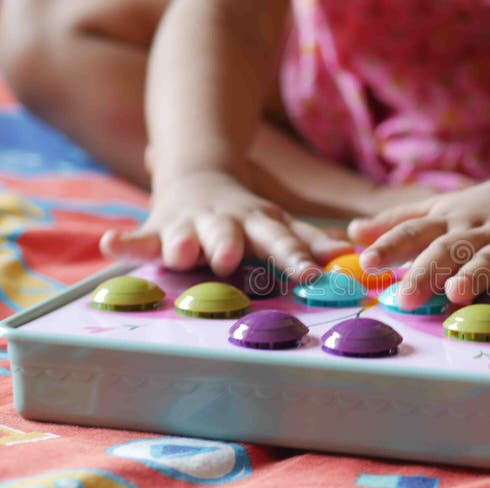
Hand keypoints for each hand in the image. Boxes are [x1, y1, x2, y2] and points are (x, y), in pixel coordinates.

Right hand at [100, 171, 351, 277]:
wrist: (199, 178)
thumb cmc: (247, 217)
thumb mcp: (279, 225)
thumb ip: (308, 240)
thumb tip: (348, 254)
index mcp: (259, 223)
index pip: (280, 240)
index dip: (295, 257)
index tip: (311, 275)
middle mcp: (225, 223)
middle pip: (229, 234)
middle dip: (229, 244)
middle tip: (229, 259)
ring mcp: (190, 225)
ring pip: (185, 233)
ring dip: (181, 241)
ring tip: (178, 252)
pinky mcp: (158, 230)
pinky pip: (141, 238)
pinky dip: (125, 243)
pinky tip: (110, 244)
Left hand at [348, 175, 489, 312]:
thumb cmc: (480, 208)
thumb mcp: (438, 209)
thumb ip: (397, 223)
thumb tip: (352, 233)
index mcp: (448, 220)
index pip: (414, 231)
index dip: (390, 246)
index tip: (366, 262)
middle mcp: (477, 231)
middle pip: (448, 250)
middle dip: (426, 272)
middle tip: (405, 297)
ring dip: (476, 276)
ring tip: (459, 293)